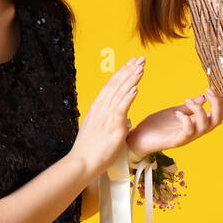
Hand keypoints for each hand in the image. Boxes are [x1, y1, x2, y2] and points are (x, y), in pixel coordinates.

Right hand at [69, 57, 143, 180]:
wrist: (82, 163)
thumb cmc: (92, 152)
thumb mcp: (103, 133)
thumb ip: (114, 124)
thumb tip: (126, 121)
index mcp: (98, 109)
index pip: (112, 87)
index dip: (123, 74)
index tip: (132, 64)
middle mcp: (101, 109)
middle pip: (116, 85)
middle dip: (129, 70)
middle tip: (140, 58)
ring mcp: (106, 117)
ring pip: (119, 93)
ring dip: (131, 79)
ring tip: (141, 67)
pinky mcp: (112, 126)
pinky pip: (121, 109)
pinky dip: (128, 98)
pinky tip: (135, 88)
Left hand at [127, 90, 222, 156]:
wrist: (138, 138)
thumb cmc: (156, 126)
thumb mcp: (175, 112)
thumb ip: (190, 107)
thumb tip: (203, 97)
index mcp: (196, 124)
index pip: (217, 115)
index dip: (219, 101)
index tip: (211, 88)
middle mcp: (195, 131)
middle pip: (217, 121)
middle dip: (217, 104)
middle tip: (208, 91)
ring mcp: (187, 137)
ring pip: (205, 126)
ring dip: (200, 110)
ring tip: (187, 101)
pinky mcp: (176, 141)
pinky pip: (189, 132)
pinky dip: (186, 120)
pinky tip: (178, 113)